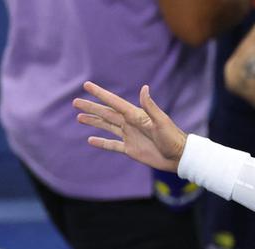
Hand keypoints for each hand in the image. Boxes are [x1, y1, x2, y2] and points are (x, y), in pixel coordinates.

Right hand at [73, 82, 187, 171]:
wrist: (179, 156)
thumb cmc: (172, 138)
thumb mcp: (161, 121)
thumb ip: (150, 106)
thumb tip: (144, 87)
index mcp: (135, 115)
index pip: (114, 102)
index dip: (100, 94)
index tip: (87, 85)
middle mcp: (130, 124)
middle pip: (106, 113)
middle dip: (91, 107)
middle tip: (75, 102)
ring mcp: (129, 136)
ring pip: (107, 127)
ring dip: (93, 121)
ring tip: (79, 117)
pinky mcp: (130, 149)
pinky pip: (112, 145)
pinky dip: (101, 143)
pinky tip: (90, 140)